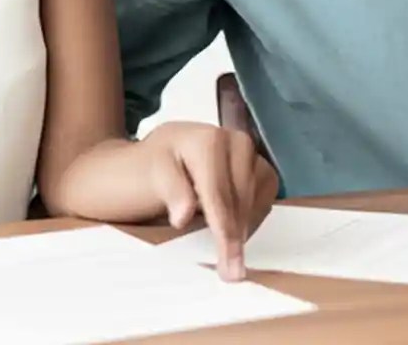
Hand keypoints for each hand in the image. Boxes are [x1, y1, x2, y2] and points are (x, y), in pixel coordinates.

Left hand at [144, 122, 278, 281]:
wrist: (145, 162)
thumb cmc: (143, 173)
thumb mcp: (148, 180)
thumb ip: (169, 192)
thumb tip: (184, 215)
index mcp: (204, 140)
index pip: (220, 195)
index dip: (225, 232)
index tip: (229, 266)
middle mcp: (231, 139)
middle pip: (242, 197)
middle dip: (236, 234)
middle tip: (230, 270)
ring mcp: (245, 150)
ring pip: (259, 196)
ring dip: (246, 225)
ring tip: (230, 253)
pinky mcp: (255, 162)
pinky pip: (264, 193)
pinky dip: (252, 214)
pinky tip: (235, 230)